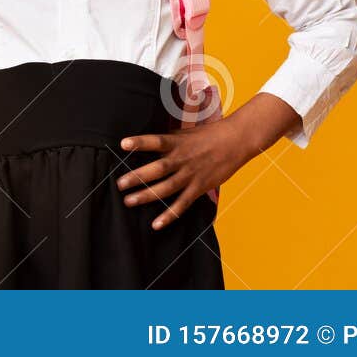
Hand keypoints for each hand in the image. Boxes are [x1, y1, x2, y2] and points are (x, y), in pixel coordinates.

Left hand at [114, 93, 302, 229]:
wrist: (236, 141)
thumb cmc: (209, 134)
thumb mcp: (185, 132)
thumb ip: (167, 138)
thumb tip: (146, 141)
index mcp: (177, 142)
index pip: (156, 141)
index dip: (140, 142)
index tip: (123, 144)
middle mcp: (182, 159)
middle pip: (158, 169)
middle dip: (137, 177)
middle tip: (119, 184)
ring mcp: (191, 174)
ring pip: (167, 188)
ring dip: (147, 196)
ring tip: (129, 201)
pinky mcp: (200, 187)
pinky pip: (182, 204)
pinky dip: (169, 215)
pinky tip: (156, 224)